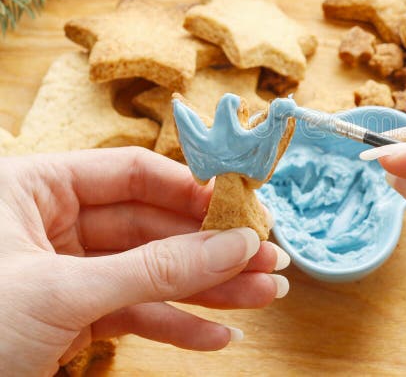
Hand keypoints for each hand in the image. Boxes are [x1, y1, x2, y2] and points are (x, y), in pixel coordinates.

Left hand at [0, 147, 289, 376]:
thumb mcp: (62, 291)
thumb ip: (155, 268)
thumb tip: (236, 244)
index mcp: (34, 188)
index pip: (131, 172)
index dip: (191, 189)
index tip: (243, 208)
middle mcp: (51, 224)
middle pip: (152, 227)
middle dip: (212, 250)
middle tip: (269, 260)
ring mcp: (62, 274)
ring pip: (149, 274)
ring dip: (207, 290)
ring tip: (262, 297)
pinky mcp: (68, 318)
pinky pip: (132, 314)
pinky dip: (174, 326)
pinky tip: (216, 335)